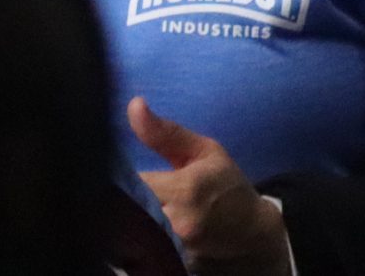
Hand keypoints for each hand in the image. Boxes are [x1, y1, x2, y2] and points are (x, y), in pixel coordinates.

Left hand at [128, 99, 289, 274]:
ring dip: (123, 216)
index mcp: (184, 189)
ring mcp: (170, 246)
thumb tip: (134, 104)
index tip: (114, 172)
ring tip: (126, 206)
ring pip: (127, 227)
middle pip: (123, 208)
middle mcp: (175, 221)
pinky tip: (134, 225)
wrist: (250, 231)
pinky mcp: (166, 260)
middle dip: (118, 197)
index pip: (129, 182)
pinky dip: (131, 234)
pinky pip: (135, 245)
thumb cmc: (226, 186)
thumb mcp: (205, 152)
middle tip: (120, 190)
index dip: (116, 177)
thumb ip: (165, 133)